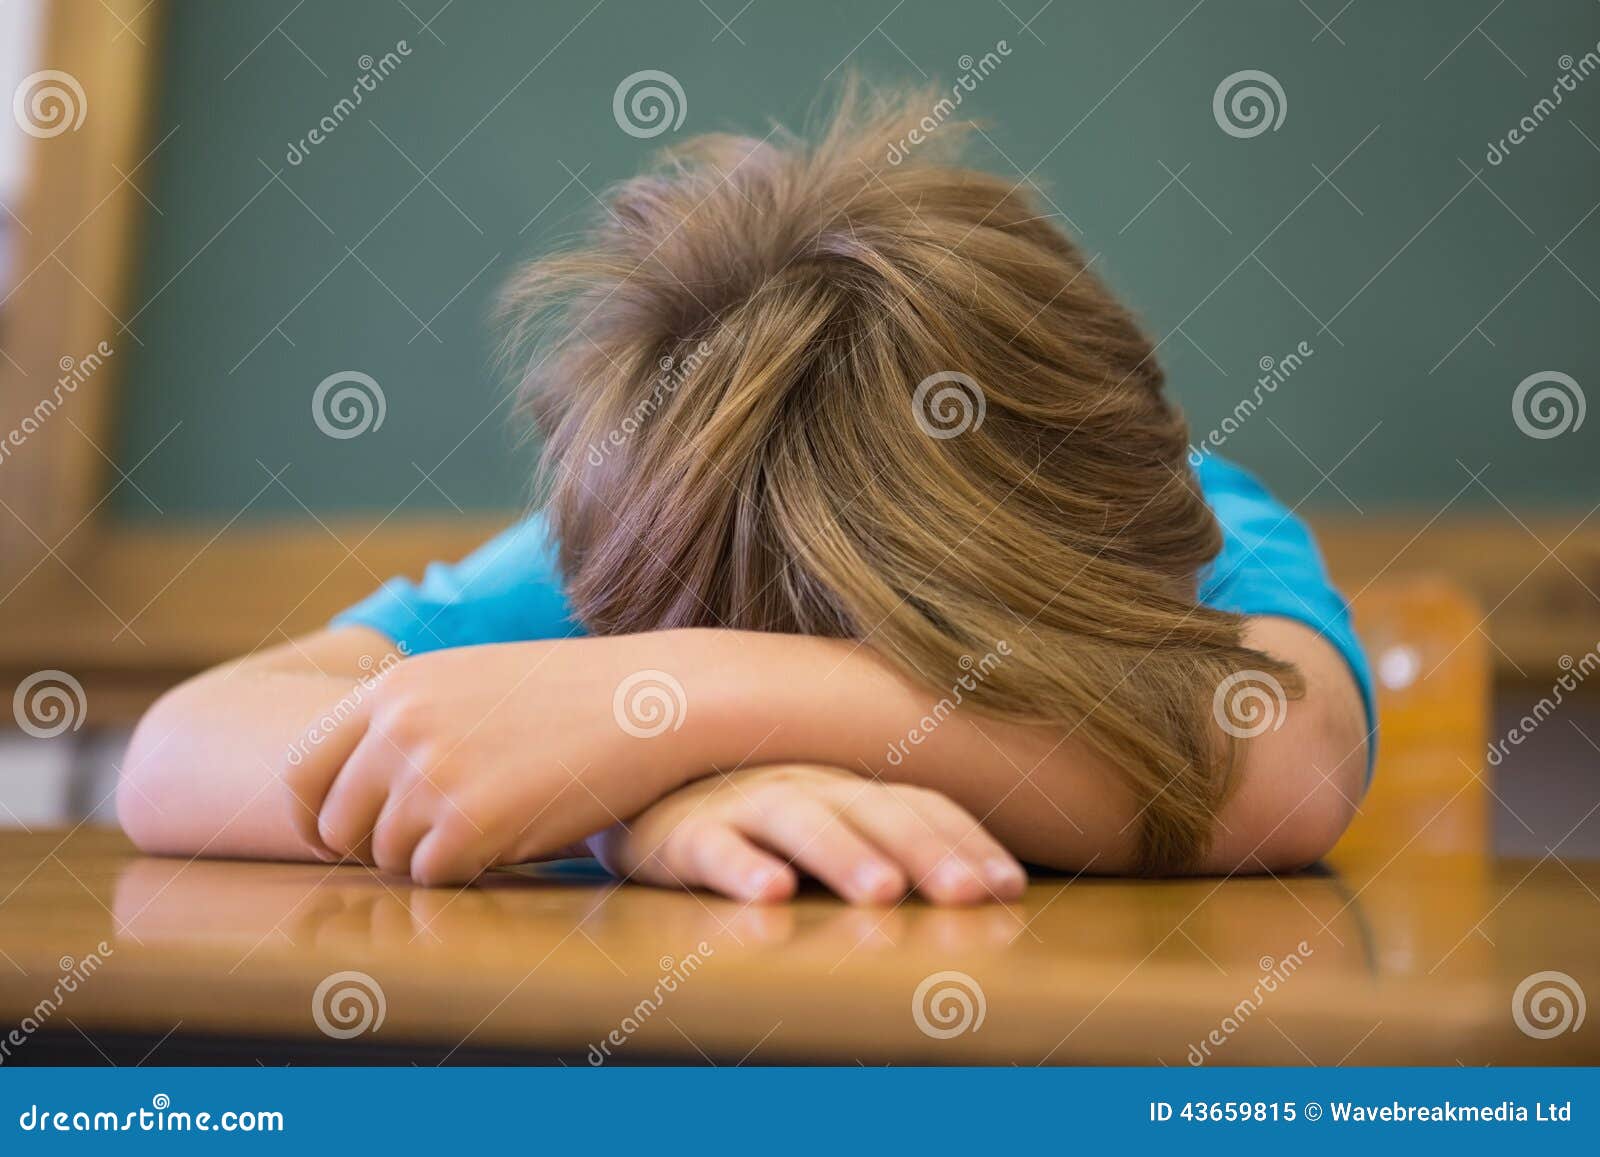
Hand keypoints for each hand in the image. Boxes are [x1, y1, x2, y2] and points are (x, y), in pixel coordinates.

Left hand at [300, 632, 729, 885]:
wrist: (651, 702)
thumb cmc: (570, 698)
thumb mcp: (469, 682)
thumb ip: (407, 723)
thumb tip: (352, 798)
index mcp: (392, 689)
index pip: (303, 772)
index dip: (314, 818)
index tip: (336, 840)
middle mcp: (399, 730)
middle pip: (340, 828)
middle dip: (379, 846)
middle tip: (438, 838)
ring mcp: (431, 776)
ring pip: (390, 859)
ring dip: (435, 856)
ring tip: (497, 819)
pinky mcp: (470, 823)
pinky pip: (437, 877)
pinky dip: (472, 870)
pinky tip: (517, 832)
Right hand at [588, 764, 1026, 905]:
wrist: (640, 786)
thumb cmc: (755, 818)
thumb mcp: (828, 821)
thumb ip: (889, 846)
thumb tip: (984, 892)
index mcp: (852, 786)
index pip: (921, 805)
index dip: (967, 842)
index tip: (1008, 887)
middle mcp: (808, 785)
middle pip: (876, 811)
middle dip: (926, 852)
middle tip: (968, 895)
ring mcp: (746, 802)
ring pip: (801, 821)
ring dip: (845, 855)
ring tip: (882, 895)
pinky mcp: (684, 831)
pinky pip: (715, 847)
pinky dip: (743, 867)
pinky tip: (770, 894)